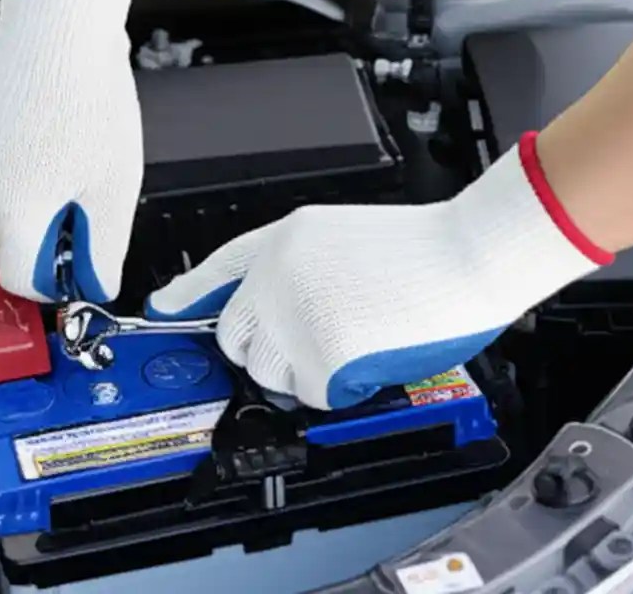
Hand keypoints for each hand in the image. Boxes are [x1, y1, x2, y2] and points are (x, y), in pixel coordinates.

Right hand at [0, 0, 147, 301]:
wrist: (56, 30)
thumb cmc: (88, 95)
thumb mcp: (115, 185)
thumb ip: (104, 249)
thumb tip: (97, 285)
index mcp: (15, 212)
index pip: (22, 280)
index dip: (54, 279)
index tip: (75, 263)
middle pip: (3, 249)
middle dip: (38, 238)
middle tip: (76, 201)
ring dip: (18, 205)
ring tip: (56, 160)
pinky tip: (31, 143)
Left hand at [146, 136, 611, 408]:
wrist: (472, 252)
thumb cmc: (428, 248)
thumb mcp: (345, 239)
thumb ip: (301, 270)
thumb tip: (277, 314)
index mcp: (284, 238)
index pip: (217, 268)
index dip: (187, 293)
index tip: (160, 309)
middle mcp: (277, 273)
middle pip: (236, 337)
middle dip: (267, 353)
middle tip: (310, 347)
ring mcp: (294, 314)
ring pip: (269, 373)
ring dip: (305, 373)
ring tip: (354, 342)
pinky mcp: (320, 353)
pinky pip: (311, 395)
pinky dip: (339, 389)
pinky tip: (369, 355)